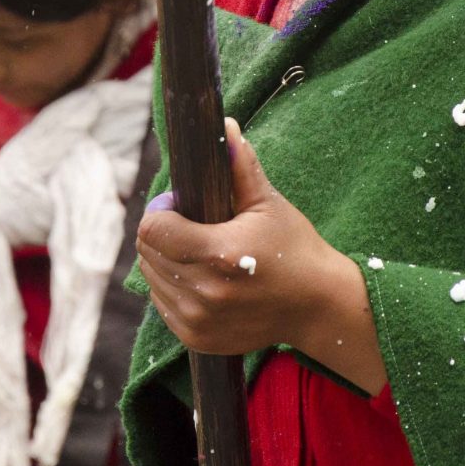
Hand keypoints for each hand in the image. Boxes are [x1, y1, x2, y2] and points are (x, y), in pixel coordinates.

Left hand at [137, 118, 385, 392]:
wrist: (316, 306)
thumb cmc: (295, 248)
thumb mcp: (269, 203)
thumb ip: (240, 166)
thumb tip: (225, 126)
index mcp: (220, 254)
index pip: (153, 230)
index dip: (162, 211)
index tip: (182, 206)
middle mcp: (204, 293)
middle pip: (148, 253)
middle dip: (163, 232)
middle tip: (193, 225)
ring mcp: (198, 321)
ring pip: (151, 279)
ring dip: (166, 260)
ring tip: (200, 251)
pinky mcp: (197, 339)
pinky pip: (162, 304)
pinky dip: (173, 287)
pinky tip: (202, 277)